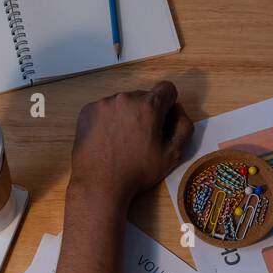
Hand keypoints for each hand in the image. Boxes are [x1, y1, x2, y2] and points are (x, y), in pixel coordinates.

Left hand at [68, 81, 193, 199]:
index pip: (167, 88)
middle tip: (141, 138)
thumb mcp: (172, 155)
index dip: (168, 104)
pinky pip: (105, 109)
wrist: (100, 183)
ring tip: (122, 141)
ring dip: (127, 116)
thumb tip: (177, 110)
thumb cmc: (138, 171)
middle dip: (146, 112)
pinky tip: (108, 139)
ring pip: (123, 103)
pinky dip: (109, 120)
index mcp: (149, 105)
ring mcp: (104, 102)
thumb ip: (183, 127)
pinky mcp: (88, 110)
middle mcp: (126, 97)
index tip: (162, 121)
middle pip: (143, 97)